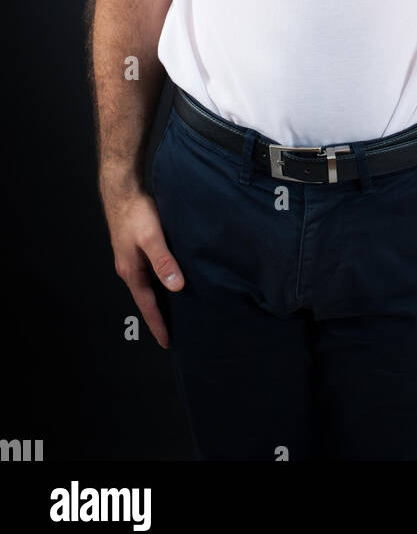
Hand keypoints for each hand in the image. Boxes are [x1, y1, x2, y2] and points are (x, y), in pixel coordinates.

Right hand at [103, 185, 183, 348]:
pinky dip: (160, 280)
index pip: (147, 306)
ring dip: (160, 298)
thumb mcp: (152, 238)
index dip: (158, 324)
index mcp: (132, 272)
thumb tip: (175, 286)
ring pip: (148, 285)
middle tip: (175, 332)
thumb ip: (164, 261)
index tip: (168, 343)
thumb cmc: (135, 213)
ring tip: (176, 310)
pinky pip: (150, 271)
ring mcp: (132, 259)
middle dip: (159, 315)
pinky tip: (171, 278)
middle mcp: (130, 269)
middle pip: (146, 299)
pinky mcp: (136, 248)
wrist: (122, 190)